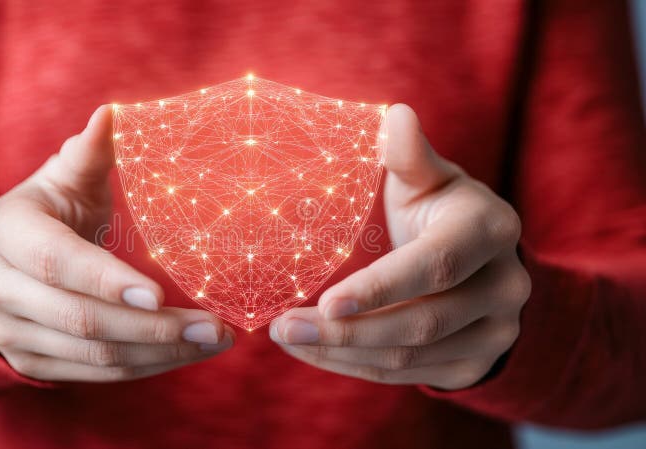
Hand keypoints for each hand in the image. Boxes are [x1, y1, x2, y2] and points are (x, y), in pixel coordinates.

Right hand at [0, 106, 233, 381]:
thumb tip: (113, 113)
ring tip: (214, 342)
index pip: (57, 263)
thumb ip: (89, 153)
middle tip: (215, 328)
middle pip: (81, 320)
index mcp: (6, 231)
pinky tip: (185, 354)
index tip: (160, 295)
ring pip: (94, 356)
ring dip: (159, 353)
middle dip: (153, 329)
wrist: (7, 268)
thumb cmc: (50, 213)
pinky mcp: (32, 362)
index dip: (106, 281)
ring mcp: (12, 331)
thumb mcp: (62, 179)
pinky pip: (96, 374)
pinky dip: (146, 368)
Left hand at [269, 104, 529, 389]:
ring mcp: (495, 333)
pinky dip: (354, 368)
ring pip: (410, 358)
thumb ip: (410, 157)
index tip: (326, 303)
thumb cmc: (439, 212)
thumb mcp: (430, 180)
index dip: (383, 288)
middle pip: (420, 323)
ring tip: (287, 338)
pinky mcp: (473, 365)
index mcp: (489, 229)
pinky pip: (408, 376)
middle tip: (283, 328)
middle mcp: (504, 286)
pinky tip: (315, 352)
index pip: (436, 266)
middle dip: (346, 332)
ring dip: (342, 354)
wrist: (483, 267)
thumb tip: (396, 116)